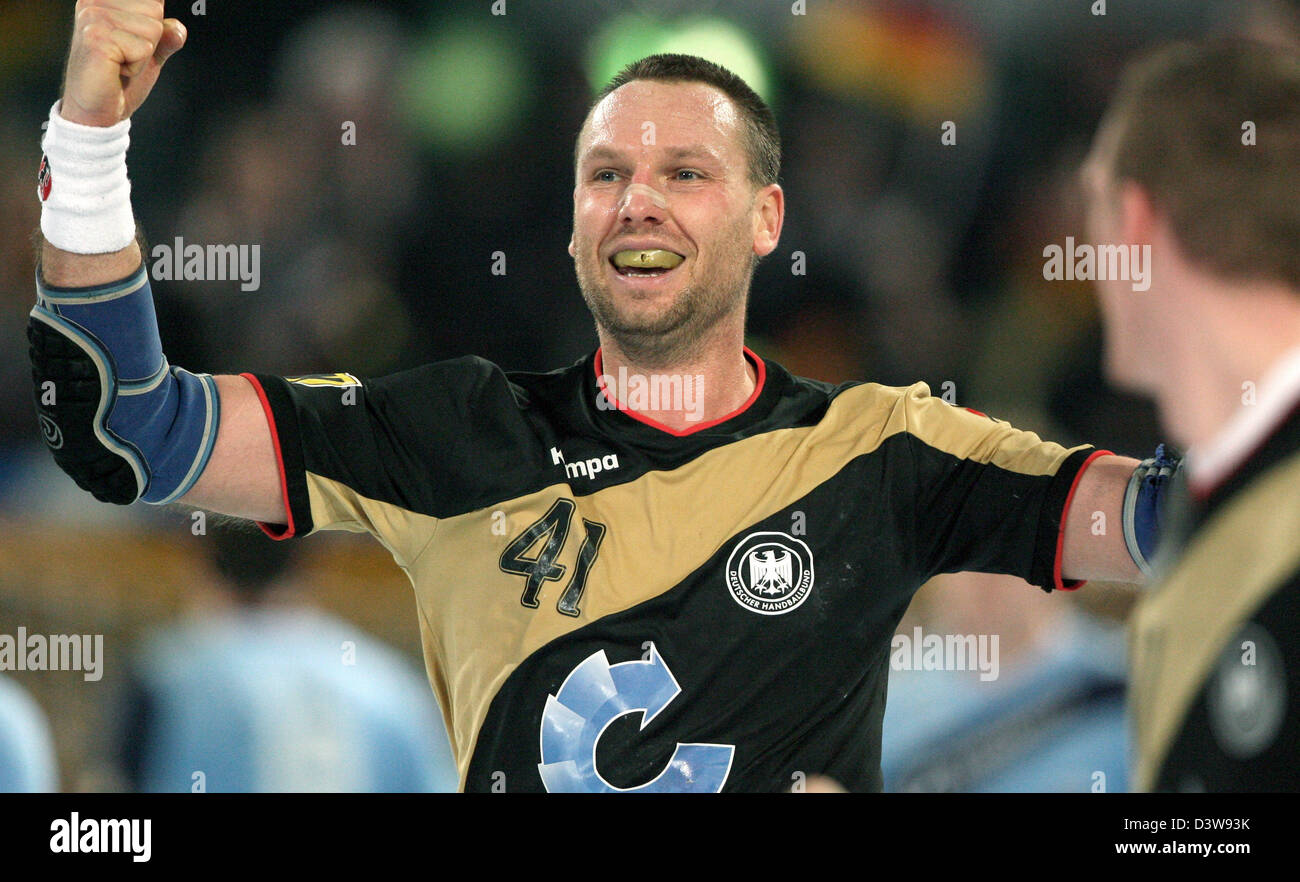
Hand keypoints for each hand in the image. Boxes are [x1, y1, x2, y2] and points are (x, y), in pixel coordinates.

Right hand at [60, 0, 185, 126]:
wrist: (96, 110)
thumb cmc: (118, 79)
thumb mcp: (150, 53)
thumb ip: (166, 36)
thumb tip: (177, 29)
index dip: (154, 25)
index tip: (131, 42)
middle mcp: (94, 2)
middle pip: (155, 10)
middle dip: (151, 40)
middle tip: (125, 56)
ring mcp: (93, 17)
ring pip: (153, 28)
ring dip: (143, 54)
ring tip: (120, 63)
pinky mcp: (97, 38)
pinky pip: (145, 47)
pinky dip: (138, 66)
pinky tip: (116, 70)